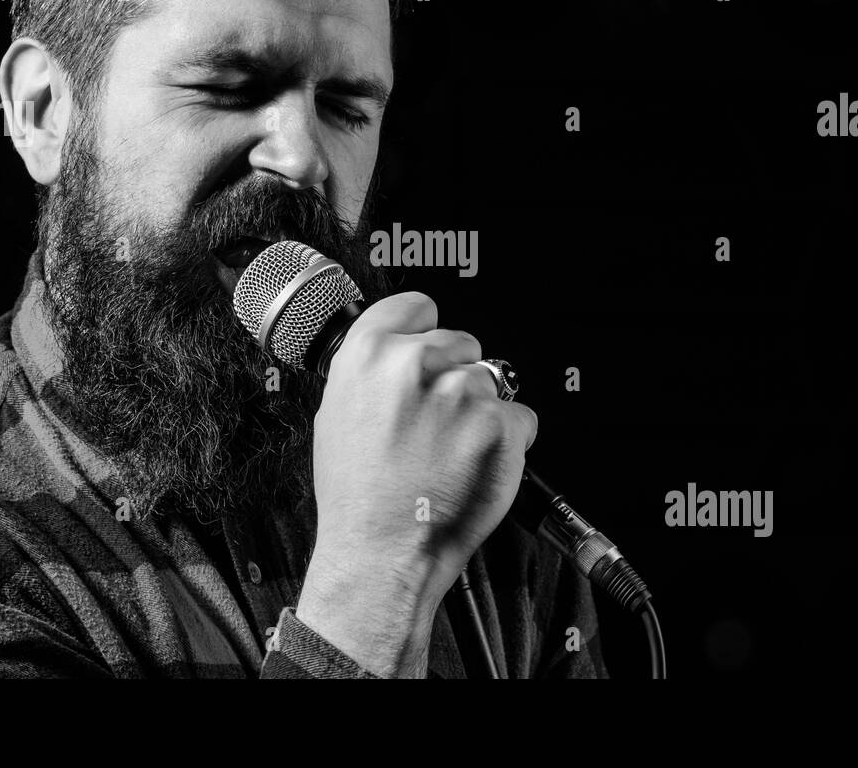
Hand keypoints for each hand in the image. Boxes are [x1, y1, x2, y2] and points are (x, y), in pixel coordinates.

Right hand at [295, 292, 537, 676]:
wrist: (382, 553)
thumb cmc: (358, 496)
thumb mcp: (338, 414)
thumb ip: (371, 371)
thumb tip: (397, 350)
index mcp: (368, 353)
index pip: (417, 305)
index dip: (424, 331)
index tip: (427, 354)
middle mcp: (414, 363)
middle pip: (460, 341)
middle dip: (455, 375)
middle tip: (435, 424)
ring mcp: (460, 391)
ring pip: (491, 381)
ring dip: (481, 411)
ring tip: (450, 452)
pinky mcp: (498, 424)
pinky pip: (519, 417)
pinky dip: (507, 441)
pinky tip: (473, 466)